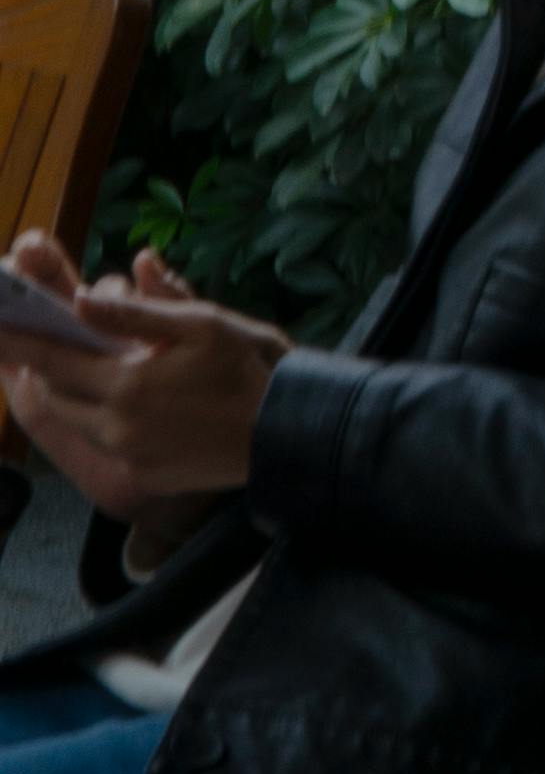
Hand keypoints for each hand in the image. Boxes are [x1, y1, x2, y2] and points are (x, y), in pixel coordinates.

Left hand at [3, 238, 285, 520]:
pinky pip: (104, 442)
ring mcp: (129, 454)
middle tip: (26, 341)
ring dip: (66, 392)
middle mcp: (118, 426)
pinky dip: (98, 416)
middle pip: (53, 394)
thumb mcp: (202, 324)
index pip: (52, 359)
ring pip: (75, 420)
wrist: (288, 431)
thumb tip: (82, 299)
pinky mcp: (143, 474)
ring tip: (69, 366)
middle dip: (36, 367)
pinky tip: (118, 399)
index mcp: (128, 384)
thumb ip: (138, 313)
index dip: (15, 342)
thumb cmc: (250, 367)